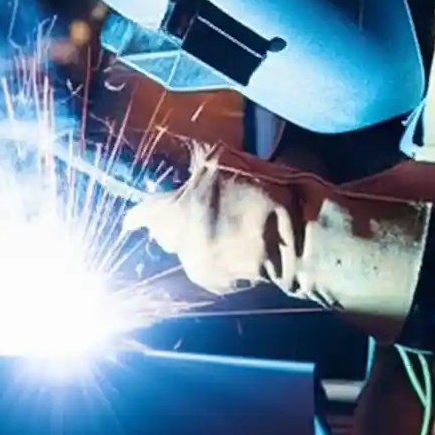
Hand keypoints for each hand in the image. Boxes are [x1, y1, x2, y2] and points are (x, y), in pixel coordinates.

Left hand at [121, 145, 311, 295]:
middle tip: (195, 206)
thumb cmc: (266, 194)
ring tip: (227, 223)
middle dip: (174, 222)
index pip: (145, 214)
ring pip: (187, 250)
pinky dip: (216, 255)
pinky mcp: (222, 283)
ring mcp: (203, 267)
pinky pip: (208, 265)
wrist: (304, 238)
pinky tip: (238, 242)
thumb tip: (183, 151)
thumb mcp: (226, 160)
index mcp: (180, 212)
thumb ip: (197, 159)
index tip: (131, 220)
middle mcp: (185, 245)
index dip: (137, 214)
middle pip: (166, 234)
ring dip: (198, 238)